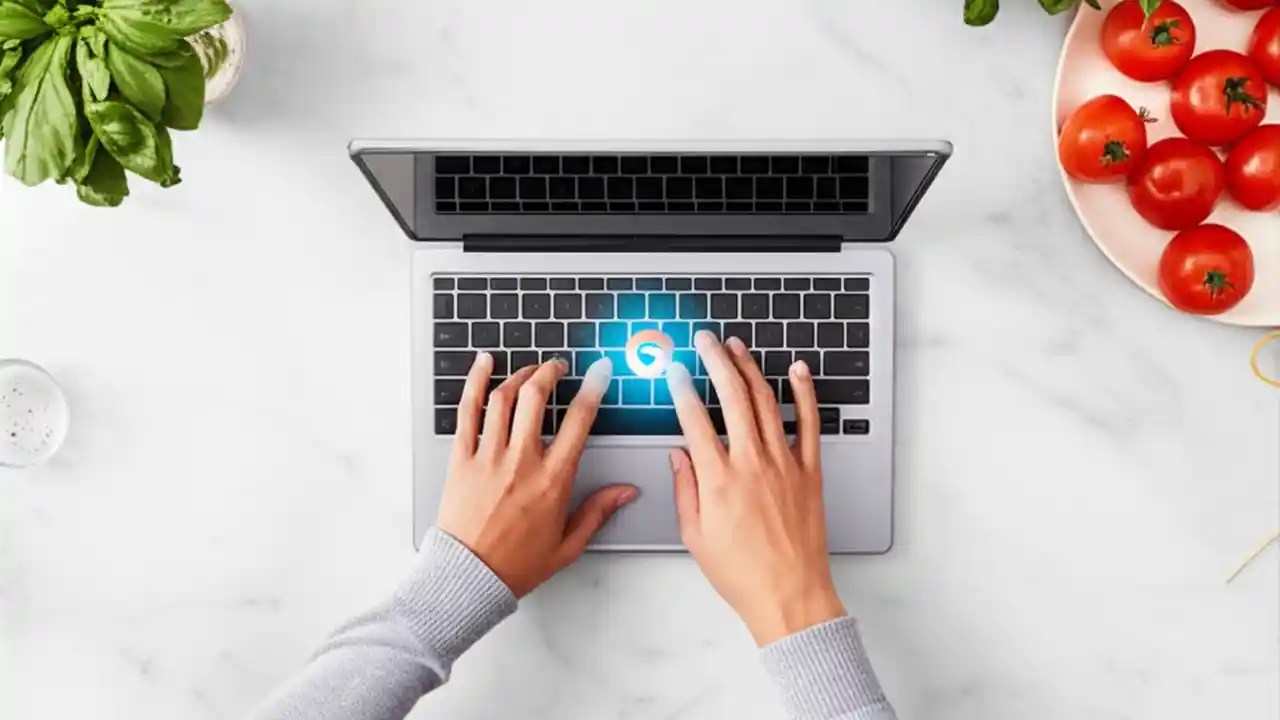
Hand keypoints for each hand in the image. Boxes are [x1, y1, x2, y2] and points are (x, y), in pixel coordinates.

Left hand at [436, 353, 635, 597]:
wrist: (467, 578)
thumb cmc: (515, 565)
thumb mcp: (568, 544)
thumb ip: (598, 512)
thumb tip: (626, 492)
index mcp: (553, 480)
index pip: (579, 420)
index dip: (593, 388)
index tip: (599, 372)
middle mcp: (521, 461)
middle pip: (537, 397)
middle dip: (550, 372)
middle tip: (557, 367)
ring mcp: (489, 457)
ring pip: (504, 398)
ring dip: (520, 375)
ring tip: (529, 369)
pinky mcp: (461, 459)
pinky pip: (467, 411)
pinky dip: (475, 382)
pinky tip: (484, 364)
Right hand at [668, 332, 844, 645]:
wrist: (790, 595)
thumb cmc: (742, 573)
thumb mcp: (695, 535)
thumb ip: (685, 489)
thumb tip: (678, 454)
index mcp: (718, 480)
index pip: (694, 419)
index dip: (681, 388)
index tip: (675, 370)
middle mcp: (751, 464)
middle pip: (731, 397)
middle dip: (715, 361)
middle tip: (705, 341)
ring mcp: (784, 464)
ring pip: (765, 402)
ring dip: (750, 368)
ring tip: (737, 347)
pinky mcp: (810, 471)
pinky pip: (809, 422)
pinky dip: (804, 393)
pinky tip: (797, 371)